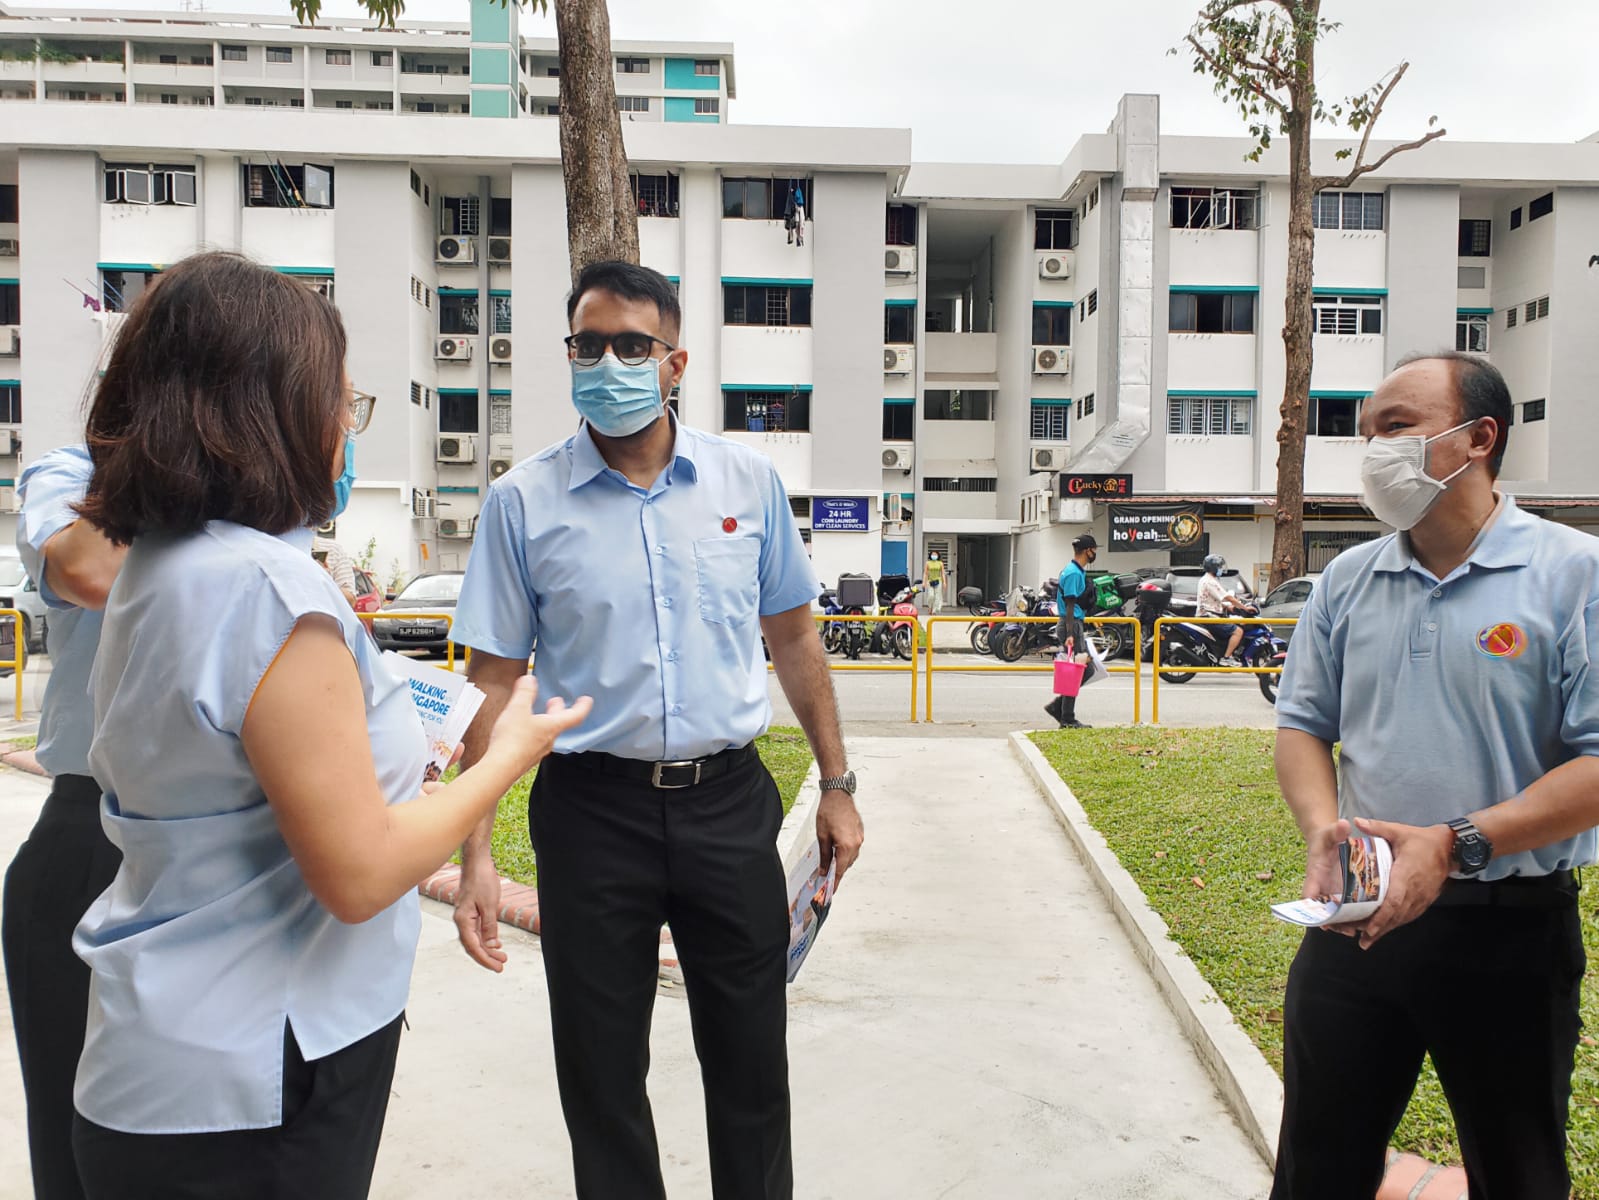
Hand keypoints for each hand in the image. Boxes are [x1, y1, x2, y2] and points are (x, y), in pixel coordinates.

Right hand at [453, 852, 507, 971]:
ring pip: (476, 939)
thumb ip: (489, 926)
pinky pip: (478, 930)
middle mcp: (462, 920)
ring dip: (488, 948)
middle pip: (473, 945)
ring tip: (502, 956)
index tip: (497, 967)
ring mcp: (466, 916)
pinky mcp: (472, 911)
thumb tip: (490, 945)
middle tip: (502, 966)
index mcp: (463, 920)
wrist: (477, 861)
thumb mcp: (489, 904)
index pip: (473, 946)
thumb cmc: (481, 879)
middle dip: (487, 957)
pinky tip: (496, 943)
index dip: (485, 959)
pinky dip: (486, 938)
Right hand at [484, 675, 592, 777]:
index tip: (587, 700)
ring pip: (546, 733)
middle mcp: (548, 740)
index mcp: (552, 727)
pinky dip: (532, 732)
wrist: (500, 768)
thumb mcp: (518, 709)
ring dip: (544, 721)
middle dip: (558, 711)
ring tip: (538, 714)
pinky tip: (522, 730)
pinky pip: (533, 742)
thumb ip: (524, 692)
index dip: (582, 707)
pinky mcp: (525, 758)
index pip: (575, 716)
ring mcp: (537, 751)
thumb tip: (530, 680)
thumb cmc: (512, 740)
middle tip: (558, 702)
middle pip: (558, 723)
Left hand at [816, 789, 863, 883]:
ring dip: (841, 861)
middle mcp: (856, 844)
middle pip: (847, 864)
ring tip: (830, 864)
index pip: (841, 870)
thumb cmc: (829, 812)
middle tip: (826, 878)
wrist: (838, 794)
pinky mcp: (859, 832)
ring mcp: (859, 838)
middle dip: (837, 872)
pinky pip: (853, 847)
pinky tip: (837, 850)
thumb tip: (824, 870)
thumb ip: (824, 856)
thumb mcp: (822, 837)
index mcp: (847, 846)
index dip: (835, 882)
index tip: (830, 891)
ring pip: (850, 856)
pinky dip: (845, 852)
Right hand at [1303, 818, 1351, 931]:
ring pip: (1331, 914)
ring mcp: (1329, 893)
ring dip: (1340, 925)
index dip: (1311, 906)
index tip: (1318, 917)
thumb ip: (1337, 830)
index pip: (1308, 892)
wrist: (1327, 841)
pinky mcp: (1339, 895)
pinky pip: (1341, 911)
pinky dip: (1348, 919)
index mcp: (1315, 873)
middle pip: (1319, 910)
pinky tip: (1361, 925)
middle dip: (1330, 922)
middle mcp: (1320, 887)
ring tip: (1354, 931)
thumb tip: (1344, 824)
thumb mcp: (1331, 832)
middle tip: (1346, 929)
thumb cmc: (1327, 838)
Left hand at [1343, 817, 1453, 948]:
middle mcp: (1415, 891)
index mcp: (1406, 874)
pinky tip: (1382, 931)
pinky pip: (1408, 916)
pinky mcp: (1424, 901)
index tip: (1369, 929)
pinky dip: (1394, 924)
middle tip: (1359, 938)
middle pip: (1395, 915)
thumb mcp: (1400, 831)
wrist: (1451, 849)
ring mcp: (1421, 898)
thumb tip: (1356, 821)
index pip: (1394, 900)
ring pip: (1402, 919)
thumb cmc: (1424, 841)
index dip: (1382, 916)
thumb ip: (1378, 828)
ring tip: (1366, 940)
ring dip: (1385, 930)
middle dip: (1377, 928)